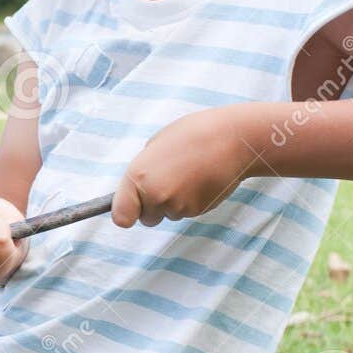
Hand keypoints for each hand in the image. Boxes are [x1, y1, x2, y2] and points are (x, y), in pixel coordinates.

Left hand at [111, 108, 255, 228]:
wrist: (231, 139)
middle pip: (147, 218)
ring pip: (169, 214)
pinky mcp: (197, 210)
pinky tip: (200, 180)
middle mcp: (155, 195)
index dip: (126, 213)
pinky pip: (187, 211)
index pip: (121, 216)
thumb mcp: (156, 145)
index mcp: (138, 176)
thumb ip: (143, 171)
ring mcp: (177, 205)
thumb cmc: (192, 134)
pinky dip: (192, 200)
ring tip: (189, 174)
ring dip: (175, 201)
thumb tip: (138, 188)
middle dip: (154, 206)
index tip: (131, 209)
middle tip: (169, 181)